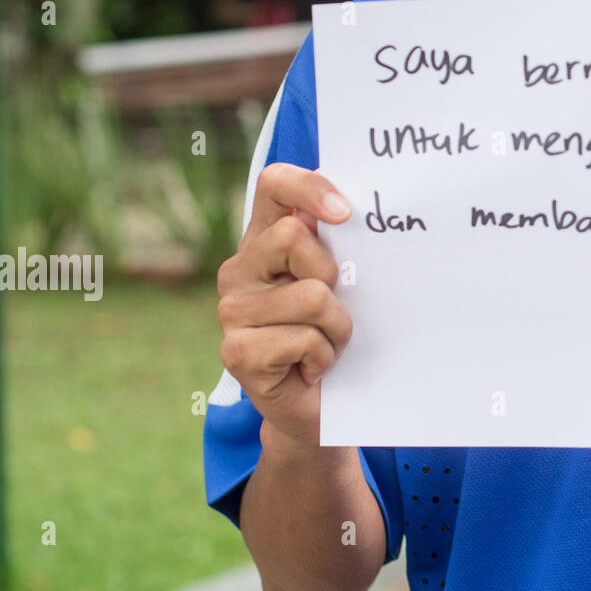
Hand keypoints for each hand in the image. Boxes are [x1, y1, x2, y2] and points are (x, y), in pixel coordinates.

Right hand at [216, 163, 353, 447]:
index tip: (345, 213)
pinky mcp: (236, 352)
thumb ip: (340, 243)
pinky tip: (311, 369)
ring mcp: (232, 310)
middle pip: (293, 236)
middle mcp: (240, 268)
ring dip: (337, 326)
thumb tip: (358, 209)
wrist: (322, 407)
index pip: (274, 183)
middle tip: (332, 304)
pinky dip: (323, 356)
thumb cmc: (337, 333)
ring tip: (326, 344)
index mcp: (266, 238)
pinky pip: (304, 338)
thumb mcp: (343, 281)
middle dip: (332, 274)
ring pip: (311, 295)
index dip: (309, 186)